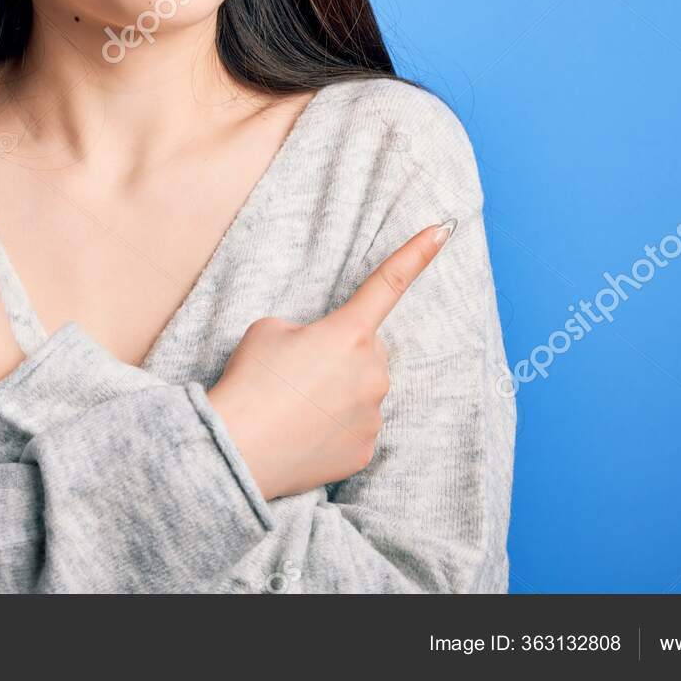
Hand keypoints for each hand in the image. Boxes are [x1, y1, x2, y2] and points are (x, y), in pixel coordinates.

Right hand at [205, 220, 455, 501]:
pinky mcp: (365, 450)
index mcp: (349, 333)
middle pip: (367, 351)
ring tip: (294, 407)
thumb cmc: (250, 383)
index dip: (417, 252)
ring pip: (362, 391)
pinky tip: (303, 433)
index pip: (388, 283)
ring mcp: (373, 415)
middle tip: (297, 373)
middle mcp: (372, 372)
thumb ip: (308, 332)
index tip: (444, 229)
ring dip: (337, 393)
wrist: (236, 450)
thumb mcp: (269, 332)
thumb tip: (324, 354)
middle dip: (341, 356)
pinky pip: (356, 427)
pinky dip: (334, 427)